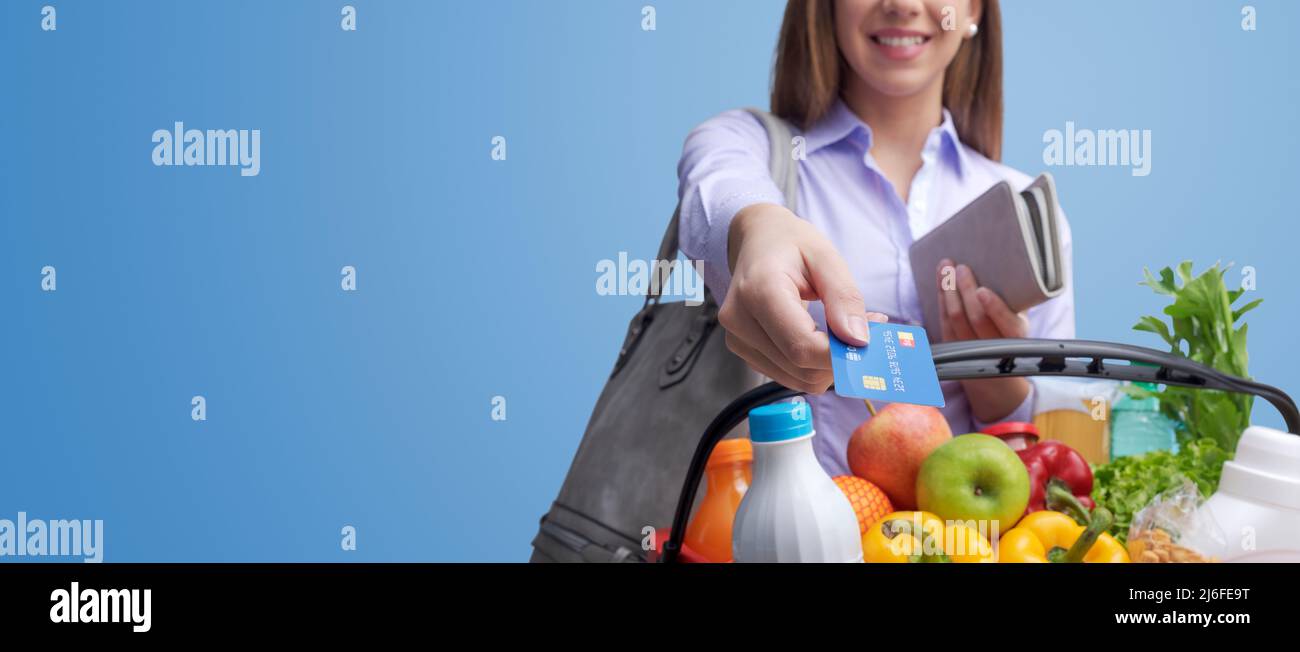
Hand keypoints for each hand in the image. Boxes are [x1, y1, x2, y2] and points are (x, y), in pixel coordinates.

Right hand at [720, 203, 887, 393]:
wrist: (756, 241)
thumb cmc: (791, 244)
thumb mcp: (826, 257)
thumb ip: (844, 298)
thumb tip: (858, 341)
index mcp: (758, 290)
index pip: (802, 346)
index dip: (840, 353)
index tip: (869, 339)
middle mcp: (739, 320)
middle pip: (800, 366)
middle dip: (840, 358)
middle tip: (866, 329)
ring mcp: (737, 339)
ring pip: (797, 378)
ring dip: (828, 365)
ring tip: (843, 331)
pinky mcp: (743, 351)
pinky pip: (788, 375)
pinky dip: (813, 365)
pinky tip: (822, 338)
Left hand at [936, 259, 1030, 421]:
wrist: (995, 372)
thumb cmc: (1009, 332)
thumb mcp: (1019, 320)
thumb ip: (1015, 300)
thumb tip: (1008, 269)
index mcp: (1016, 340)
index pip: (1006, 325)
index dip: (994, 308)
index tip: (983, 290)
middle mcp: (993, 349)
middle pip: (975, 319)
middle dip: (966, 291)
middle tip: (961, 268)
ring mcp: (968, 351)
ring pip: (955, 320)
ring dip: (947, 291)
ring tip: (946, 267)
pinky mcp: (951, 348)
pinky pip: (943, 322)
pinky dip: (940, 300)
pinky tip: (940, 282)